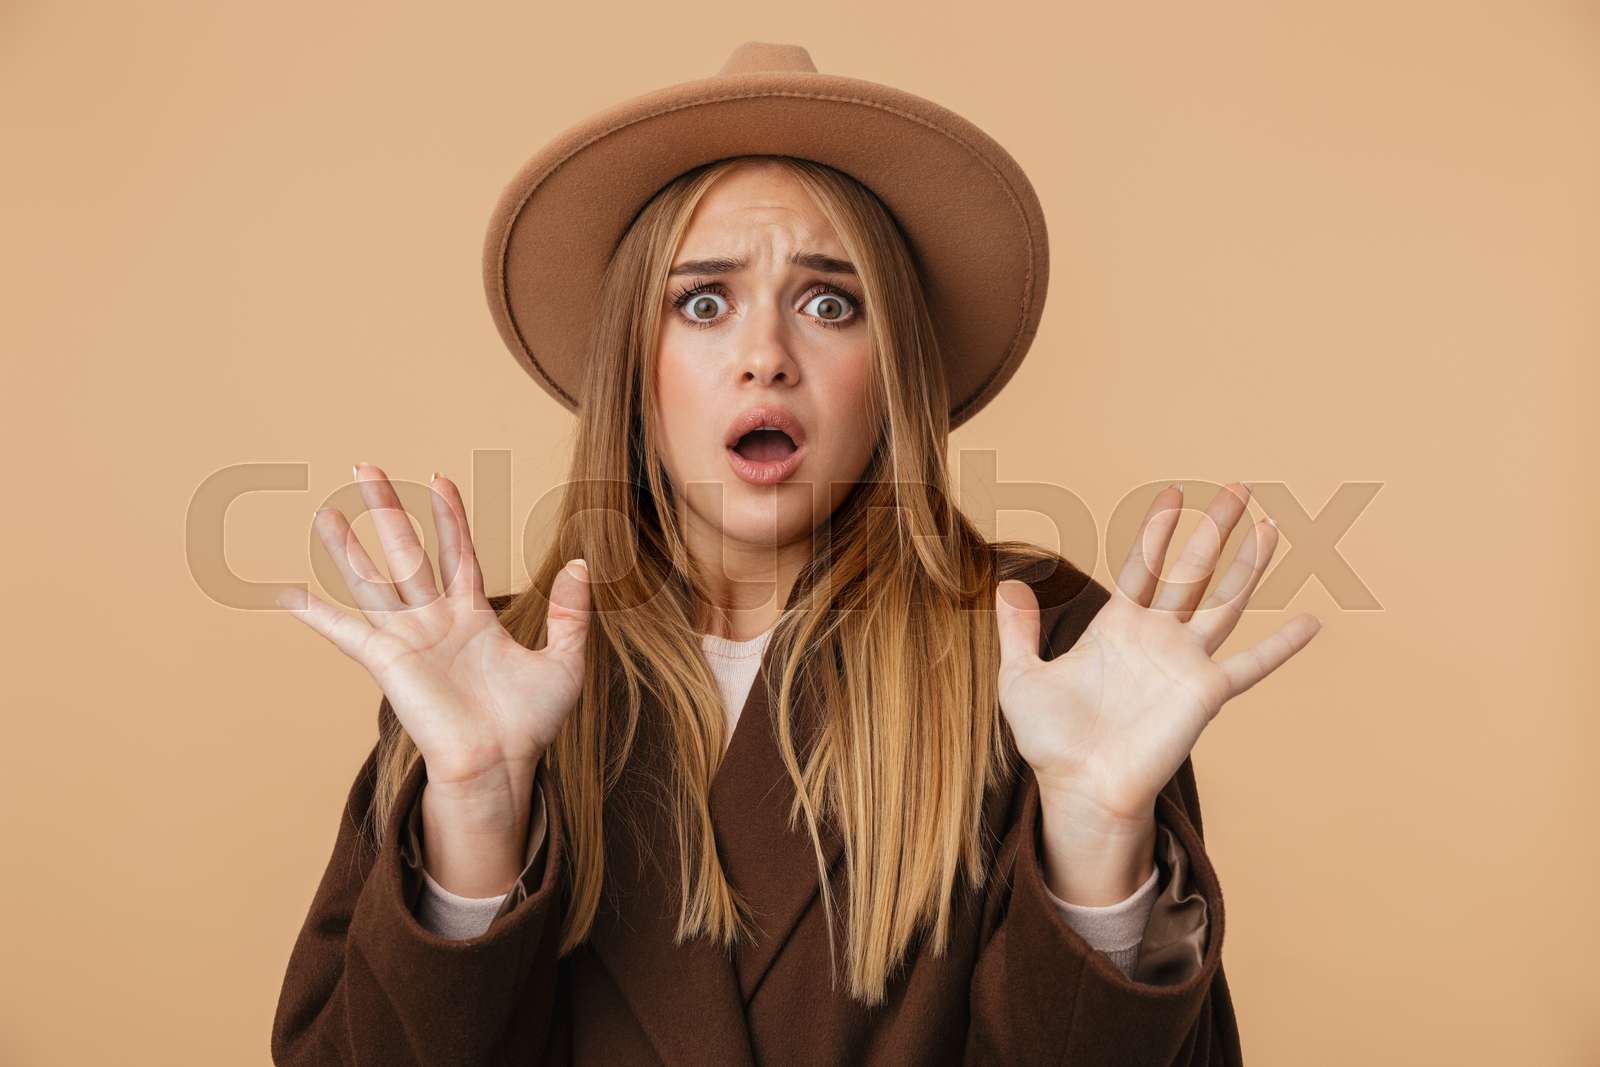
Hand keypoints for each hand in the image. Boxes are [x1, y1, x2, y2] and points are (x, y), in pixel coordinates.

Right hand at [277, 463, 591, 806]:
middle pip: (405, 552)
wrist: (501, 766)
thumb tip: (581, 564)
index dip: (449, 517)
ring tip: (326, 511)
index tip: (438, 479)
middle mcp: (435, 622)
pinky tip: (288, 596)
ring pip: (373, 580)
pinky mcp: (388, 663)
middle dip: (385, 509)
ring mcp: (408, 640)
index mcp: (473, 617)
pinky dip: (316, 616)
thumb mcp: (565, 662)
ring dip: (347, 546)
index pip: (457, 554)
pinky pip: (346, 634)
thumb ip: (573, 613)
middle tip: (364, 467)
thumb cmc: (530, 725)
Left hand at [995, 481, 1321, 827]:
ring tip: (1268, 526)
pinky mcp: (1205, 693)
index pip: (1143, 566)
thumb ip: (1017, 631)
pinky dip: (1282, 646)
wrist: (1079, 789)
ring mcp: (1184, 663)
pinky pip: (1251, 665)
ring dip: (1248, 564)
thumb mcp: (1021, 677)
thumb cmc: (1051, 741)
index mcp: (1117, 627)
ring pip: (1225, 601)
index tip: (1172, 493)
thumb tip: (1006, 583)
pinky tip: (1311, 622)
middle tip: (1237, 488)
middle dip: (1213, 529)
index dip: (1157, 530)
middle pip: (1193, 570)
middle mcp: (1157, 638)